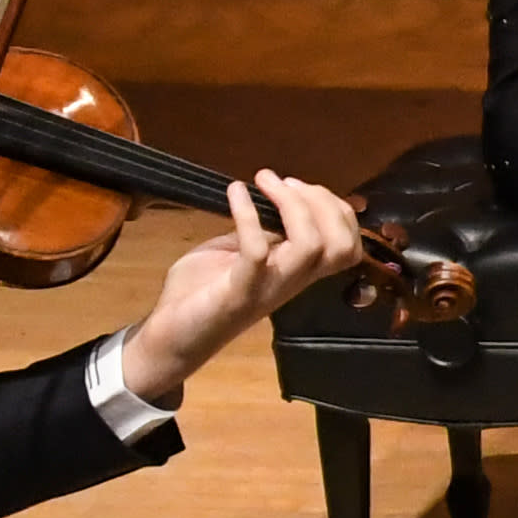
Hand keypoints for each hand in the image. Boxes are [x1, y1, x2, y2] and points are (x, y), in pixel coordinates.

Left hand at [118, 174, 372, 405]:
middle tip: (283, 182)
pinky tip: (234, 192)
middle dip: (321, 202)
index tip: (298, 185)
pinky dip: (247, 214)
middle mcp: (293, 282)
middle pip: (340, 245)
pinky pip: (257, 250)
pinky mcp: (239, 292)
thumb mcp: (238, 252)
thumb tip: (271, 202)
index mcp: (298, 272)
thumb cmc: (201, 293)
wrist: (169, 334)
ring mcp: (268, 288)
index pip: (348, 247)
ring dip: (292, 204)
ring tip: (263, 182)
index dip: (337, 210)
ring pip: (311, 246)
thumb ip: (261, 233)